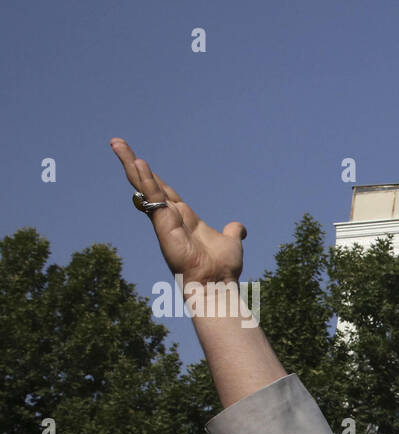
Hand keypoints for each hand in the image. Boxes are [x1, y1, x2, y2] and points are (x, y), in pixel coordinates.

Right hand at [110, 138, 246, 286]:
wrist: (216, 282)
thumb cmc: (222, 267)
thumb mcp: (231, 242)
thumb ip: (232, 232)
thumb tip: (238, 228)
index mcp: (184, 218)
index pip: (165, 191)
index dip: (153, 177)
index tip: (140, 161)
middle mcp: (170, 217)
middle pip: (149, 184)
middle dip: (133, 164)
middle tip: (116, 143)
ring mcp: (164, 220)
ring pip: (145, 186)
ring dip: (131, 164)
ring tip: (117, 143)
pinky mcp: (163, 224)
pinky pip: (153, 198)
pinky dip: (146, 181)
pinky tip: (139, 163)